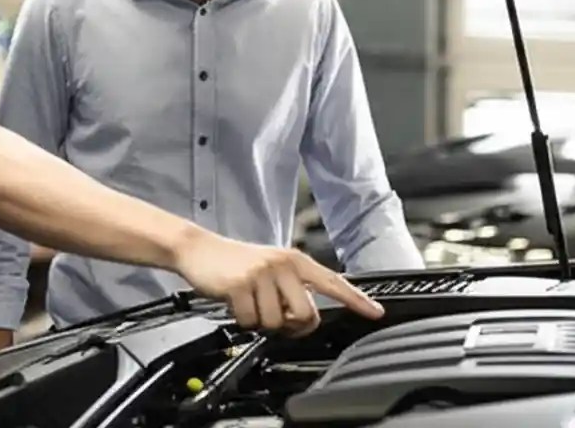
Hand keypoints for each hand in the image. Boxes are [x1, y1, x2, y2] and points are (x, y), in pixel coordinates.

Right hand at [173, 231, 382, 334]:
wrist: (199, 249)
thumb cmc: (236, 263)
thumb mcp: (270, 269)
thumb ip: (291, 288)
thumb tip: (305, 319)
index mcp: (294, 260)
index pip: (332, 282)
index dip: (356, 299)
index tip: (375, 313)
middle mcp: (282, 264)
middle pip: (306, 314)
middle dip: (291, 325)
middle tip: (275, 317)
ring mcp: (262, 274)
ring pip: (277, 322)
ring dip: (262, 322)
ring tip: (250, 302)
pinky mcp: (240, 285)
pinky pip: (251, 322)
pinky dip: (242, 320)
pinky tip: (235, 303)